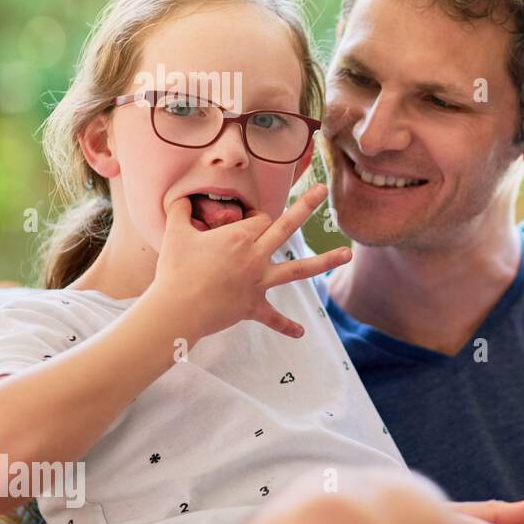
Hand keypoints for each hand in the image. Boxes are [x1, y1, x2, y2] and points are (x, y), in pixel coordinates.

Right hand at [150, 183, 350, 340]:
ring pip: (299, 270)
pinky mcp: (254, 306)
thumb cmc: (175, 270)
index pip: (259, 219)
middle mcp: (255, 256)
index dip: (255, 218)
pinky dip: (286, 326)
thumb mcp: (175, 233)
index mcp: (239, 236)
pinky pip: (274, 317)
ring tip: (348, 254)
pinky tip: (301, 332)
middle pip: (286, 227)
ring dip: (325, 261)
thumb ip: (180, 210)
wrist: (177, 308)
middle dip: (306, 206)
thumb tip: (181, 197)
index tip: (246, 223)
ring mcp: (259, 282)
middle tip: (323, 190)